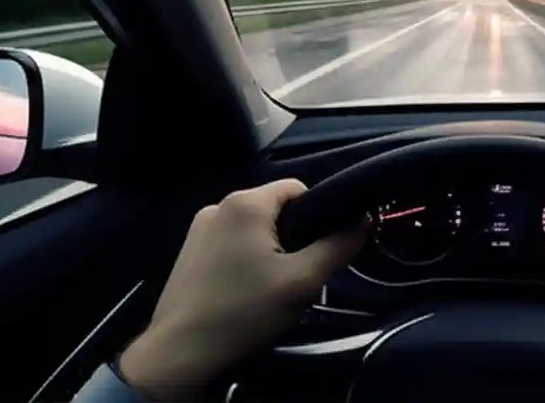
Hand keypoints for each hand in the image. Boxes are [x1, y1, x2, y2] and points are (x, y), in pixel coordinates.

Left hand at [119, 180, 368, 400]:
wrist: (180, 355)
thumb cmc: (245, 311)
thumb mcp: (303, 281)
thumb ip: (338, 245)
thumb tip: (363, 219)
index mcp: (245, 202)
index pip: (298, 188)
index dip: (319, 215)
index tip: (323, 252)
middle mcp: (217, 206)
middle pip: (274, 210)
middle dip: (294, 238)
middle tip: (300, 276)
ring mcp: (197, 230)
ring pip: (253, 230)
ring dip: (270, 252)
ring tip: (273, 290)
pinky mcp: (187, 254)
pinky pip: (231, 245)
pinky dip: (245, 262)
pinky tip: (246, 294)